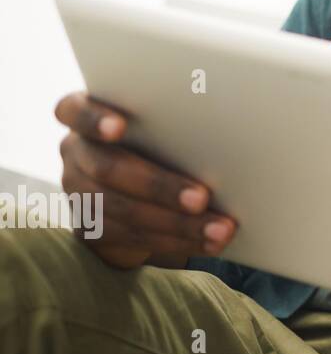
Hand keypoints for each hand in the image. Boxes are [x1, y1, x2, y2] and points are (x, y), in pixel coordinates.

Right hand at [53, 92, 236, 268]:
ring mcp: (78, 192)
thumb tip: (233, 128)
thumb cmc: (161, 137)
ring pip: (124, 211)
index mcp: (86, 116)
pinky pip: (134, 238)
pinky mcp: (91, 228)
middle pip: (109, 169)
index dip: (93, 119)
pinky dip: (177, 241)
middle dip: (160, 186)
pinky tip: (207, 243)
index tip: (119, 127)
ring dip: (178, 224)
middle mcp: (76, 153)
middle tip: (202, 198)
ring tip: (220, 230)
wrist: (137, 183)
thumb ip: (175, 122)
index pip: (73, 110)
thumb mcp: (161, 124)